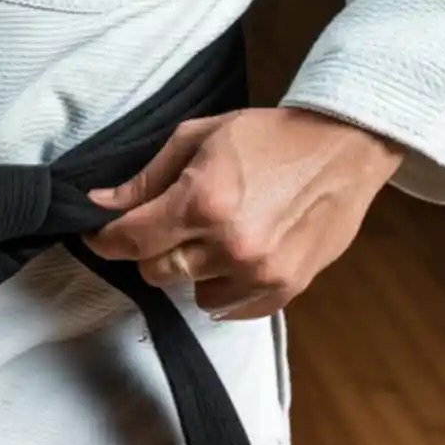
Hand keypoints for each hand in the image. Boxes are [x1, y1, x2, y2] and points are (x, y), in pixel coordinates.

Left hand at [84, 107, 403, 319]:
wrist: (345, 147)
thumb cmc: (269, 136)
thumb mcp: (198, 138)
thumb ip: (146, 179)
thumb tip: (100, 204)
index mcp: (203, 202)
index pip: (131, 240)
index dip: (105, 240)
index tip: (99, 235)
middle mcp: (229, 244)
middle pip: (156, 271)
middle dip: (151, 249)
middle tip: (167, 225)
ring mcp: (260, 272)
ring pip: (191, 293)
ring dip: (191, 269)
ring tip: (211, 236)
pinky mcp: (285, 289)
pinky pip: (229, 308)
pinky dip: (223, 287)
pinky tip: (234, 257)